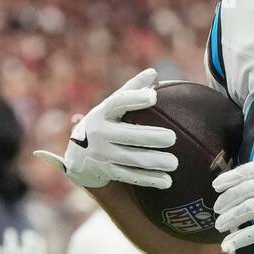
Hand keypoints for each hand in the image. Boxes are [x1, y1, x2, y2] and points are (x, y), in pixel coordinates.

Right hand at [33, 68, 176, 188]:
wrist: (78, 156)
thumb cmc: (105, 123)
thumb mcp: (111, 106)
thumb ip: (131, 90)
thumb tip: (154, 72)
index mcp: (102, 112)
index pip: (118, 102)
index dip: (134, 98)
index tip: (153, 96)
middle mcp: (99, 133)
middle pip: (127, 135)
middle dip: (150, 137)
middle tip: (172, 138)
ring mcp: (102, 154)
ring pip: (131, 159)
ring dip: (154, 162)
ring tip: (175, 162)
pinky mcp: (107, 172)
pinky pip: (130, 177)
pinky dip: (149, 179)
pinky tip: (167, 181)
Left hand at [212, 139, 253, 252]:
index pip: (248, 171)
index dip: (229, 179)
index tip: (216, 186)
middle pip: (243, 191)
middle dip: (226, 201)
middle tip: (216, 208)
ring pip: (246, 210)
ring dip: (229, 218)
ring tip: (219, 225)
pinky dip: (239, 239)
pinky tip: (226, 245)